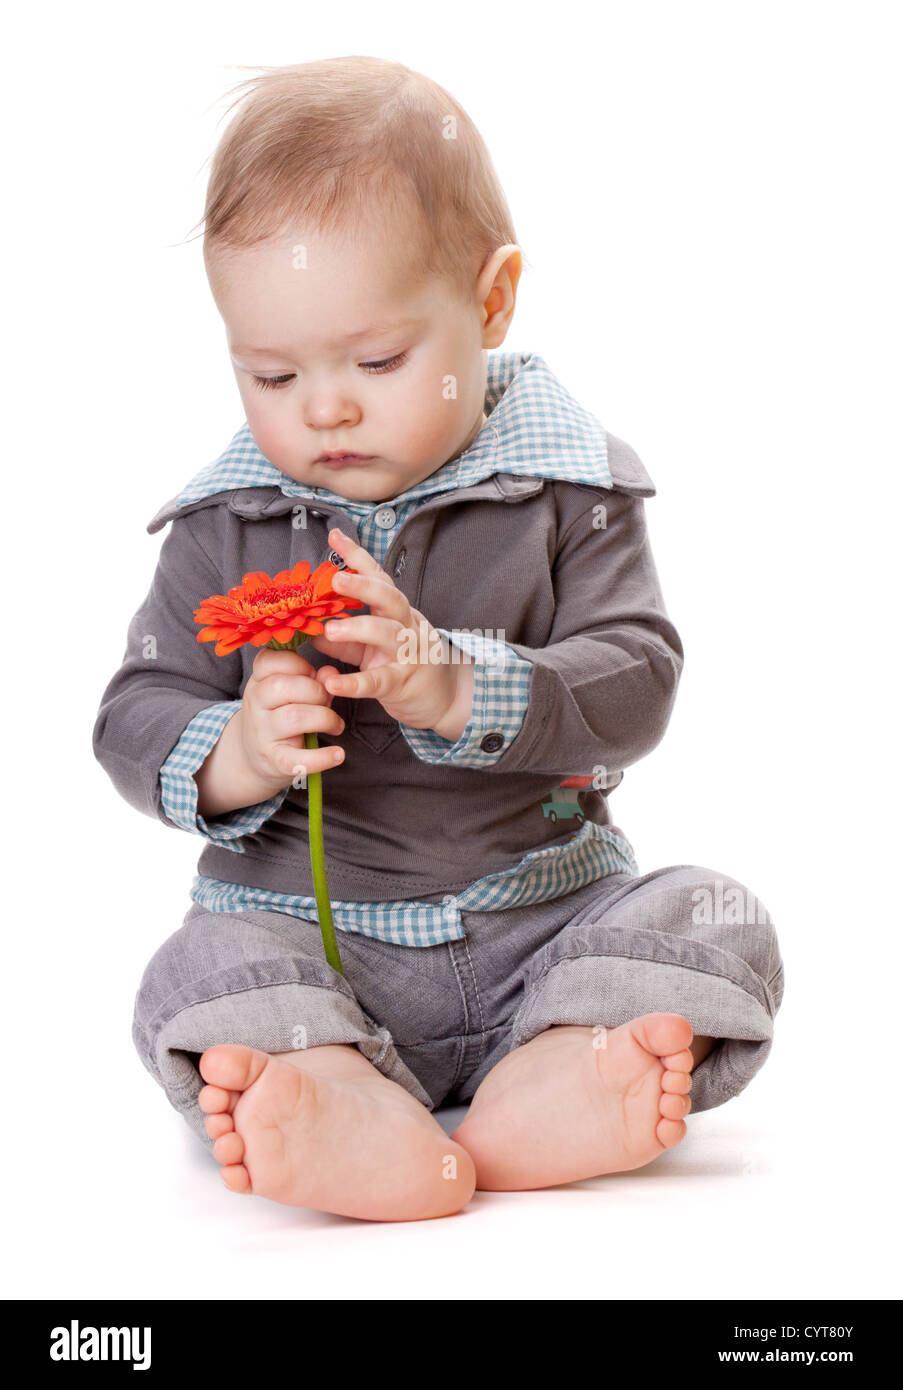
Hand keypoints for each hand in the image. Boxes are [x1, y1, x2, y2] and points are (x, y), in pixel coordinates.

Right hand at [239, 646, 346, 782]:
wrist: (254, 756)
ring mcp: (262, 733)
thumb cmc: (281, 716)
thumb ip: (314, 680)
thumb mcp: (291, 693)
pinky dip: (321, 758)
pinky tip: (338, 754)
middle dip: (315, 691)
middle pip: (282, 686)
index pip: (268, 660)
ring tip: (336, 725)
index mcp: (258, 682)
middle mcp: (255, 704)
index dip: (297, 663)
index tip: (311, 674)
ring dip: (325, 718)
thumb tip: (331, 673)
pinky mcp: (274, 760)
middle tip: (327, 701)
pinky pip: (297, 759)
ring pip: (294, 717)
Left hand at [308, 527, 469, 733]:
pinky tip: (332, 683)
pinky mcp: (403, 684)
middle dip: (364, 586)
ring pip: (388, 634)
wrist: (445, 700)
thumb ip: (344, 639)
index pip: (379, 579)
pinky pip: (379, 681)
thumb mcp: (374, 648)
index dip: (357, 557)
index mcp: (397, 614)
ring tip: (331, 631)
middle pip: (390, 598)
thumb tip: (311, 628)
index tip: (335, 536)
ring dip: (358, 629)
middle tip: (336, 580)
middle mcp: (406, 627)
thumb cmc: (407, 668)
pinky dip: (354, 683)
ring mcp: (408, 654)